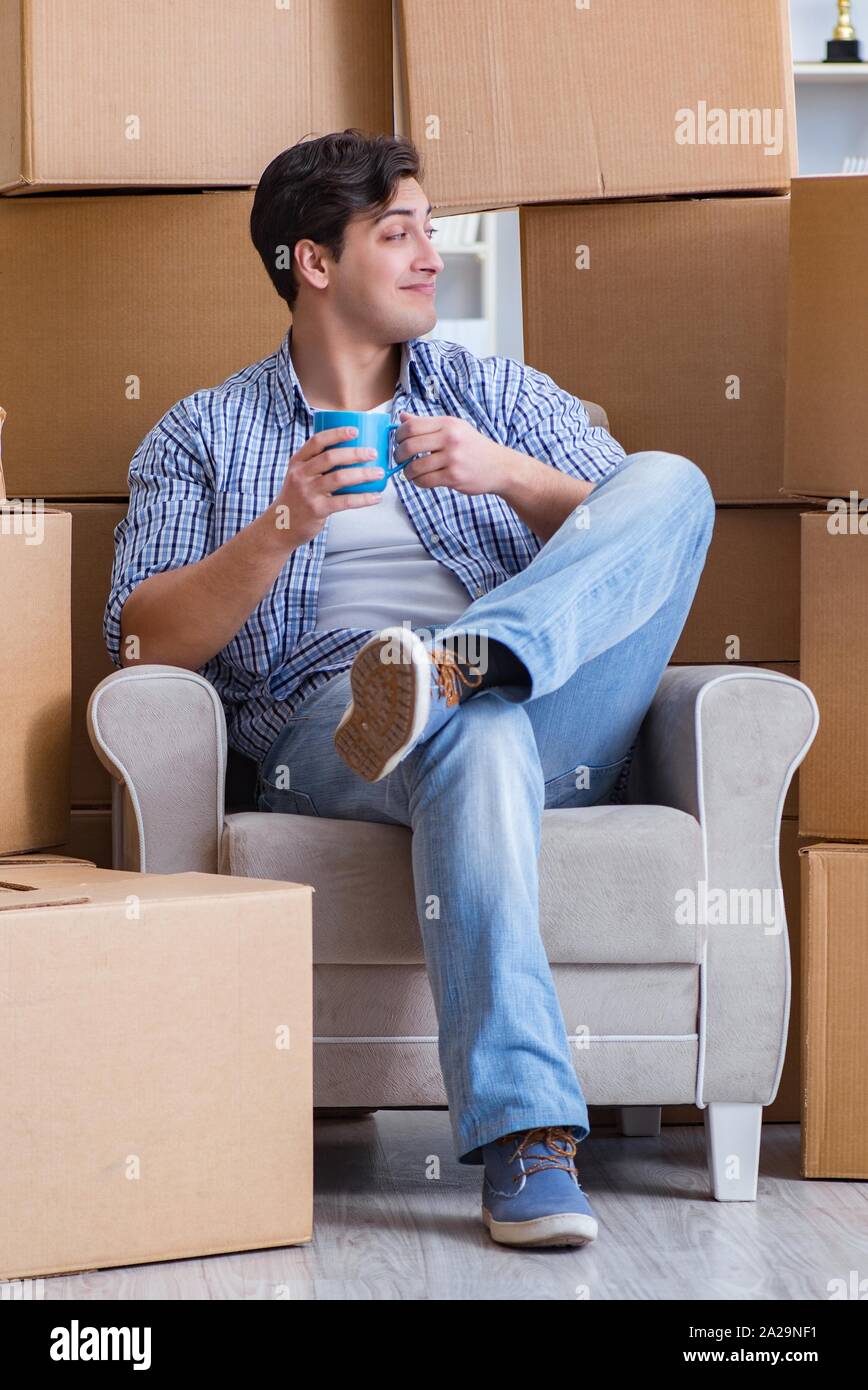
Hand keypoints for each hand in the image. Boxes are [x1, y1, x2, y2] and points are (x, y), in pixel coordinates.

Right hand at [269, 425, 385, 546]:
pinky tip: (375, 497)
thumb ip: (317, 465)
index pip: (317, 441)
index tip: (355, 431)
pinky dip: (363, 498)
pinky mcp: (317, 509)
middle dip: (355, 453)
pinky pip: (345, 501)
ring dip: (363, 474)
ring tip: (378, 472)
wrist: (281, 526)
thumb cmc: (296, 499)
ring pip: (340, 478)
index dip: (337, 433)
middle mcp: (301, 475)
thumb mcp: (299, 476)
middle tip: (372, 453)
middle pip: (331, 457)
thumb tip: (350, 454)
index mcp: (298, 462)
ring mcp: (308, 492)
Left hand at [394, 411, 514, 495]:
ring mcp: (452, 458)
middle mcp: (450, 438)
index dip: (398, 435)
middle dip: (399, 455)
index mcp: (447, 423)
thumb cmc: (474, 447)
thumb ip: (427, 424)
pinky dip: (418, 482)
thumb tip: (402, 418)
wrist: (499, 466)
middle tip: (400, 459)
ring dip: (407, 472)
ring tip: (410, 472)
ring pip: (415, 466)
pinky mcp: (454, 477)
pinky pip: (425, 481)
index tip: (399, 442)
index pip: (411, 426)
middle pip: (410, 446)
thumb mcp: (454, 428)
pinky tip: (421, 479)